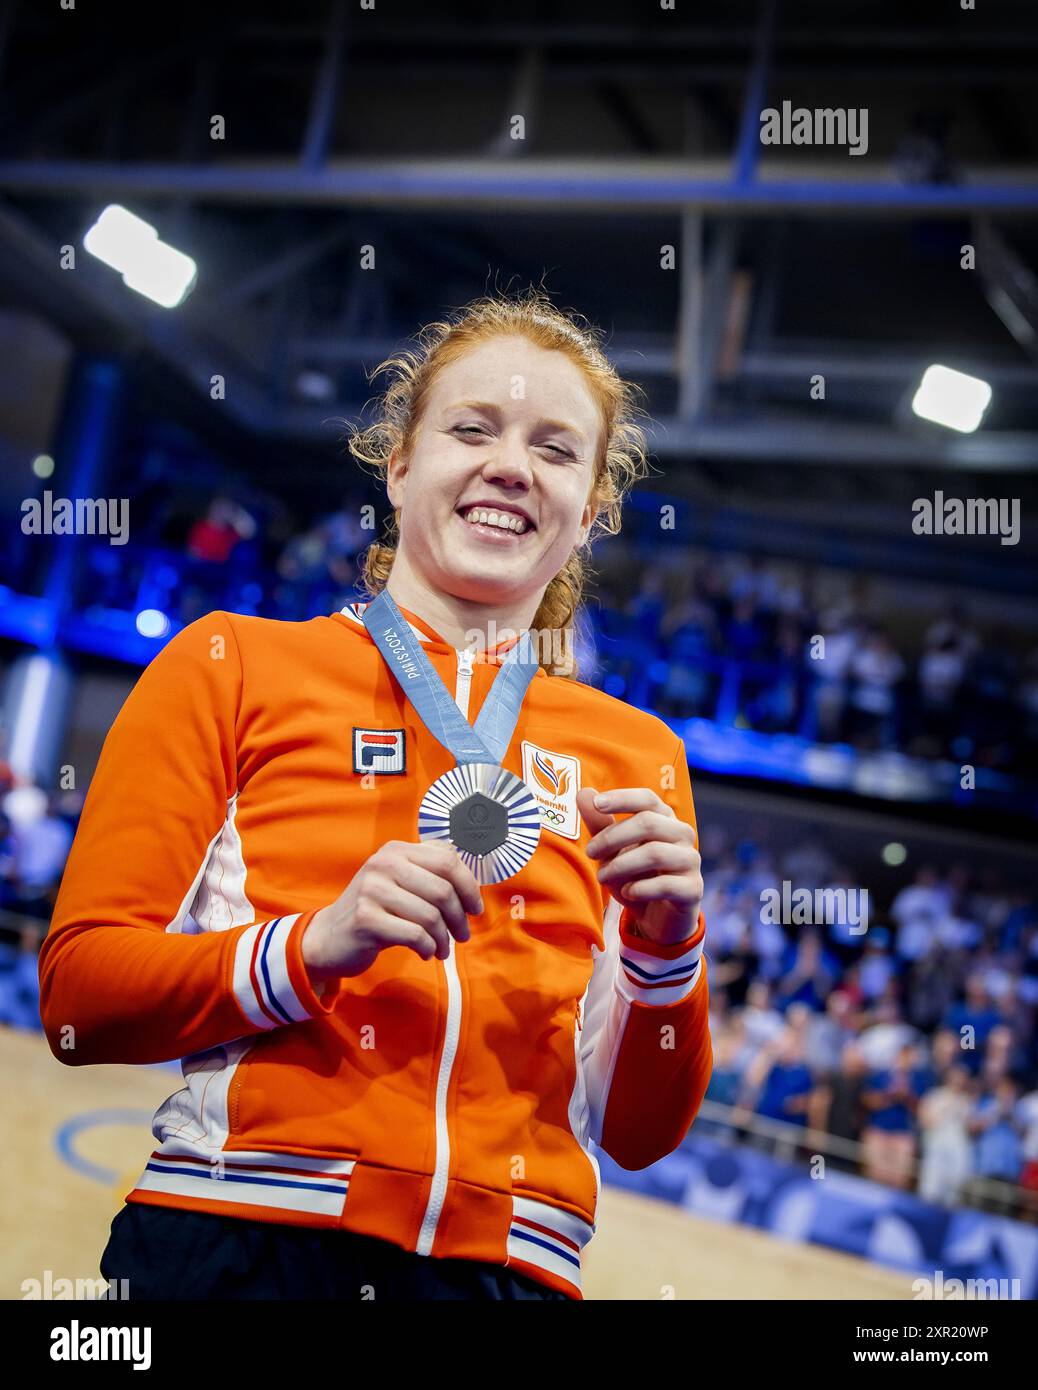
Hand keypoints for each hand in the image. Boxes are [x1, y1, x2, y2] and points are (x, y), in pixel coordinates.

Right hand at [301, 840, 482, 985]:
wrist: (328, 937)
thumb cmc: (375, 910)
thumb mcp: (399, 881)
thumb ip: (429, 870)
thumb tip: (470, 876)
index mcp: (396, 850)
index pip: (447, 861)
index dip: (469, 886)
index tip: (475, 909)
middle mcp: (383, 864)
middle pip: (443, 890)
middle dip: (459, 918)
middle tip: (463, 935)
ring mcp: (372, 890)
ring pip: (431, 916)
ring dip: (444, 939)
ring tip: (442, 949)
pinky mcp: (366, 920)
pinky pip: (415, 935)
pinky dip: (428, 948)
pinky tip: (426, 953)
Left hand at [577, 786, 702, 945]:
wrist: (657, 917)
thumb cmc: (635, 876)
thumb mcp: (612, 851)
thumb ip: (599, 824)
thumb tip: (583, 793)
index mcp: (664, 819)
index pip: (647, 799)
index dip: (623, 798)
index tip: (598, 804)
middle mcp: (682, 834)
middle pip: (648, 823)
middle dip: (613, 837)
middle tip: (591, 852)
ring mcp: (690, 861)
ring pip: (656, 853)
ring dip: (621, 865)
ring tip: (602, 877)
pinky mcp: (693, 888)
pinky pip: (666, 884)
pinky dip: (640, 888)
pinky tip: (627, 893)